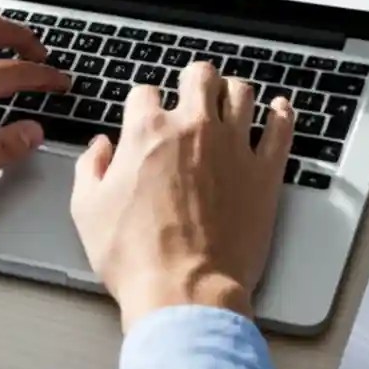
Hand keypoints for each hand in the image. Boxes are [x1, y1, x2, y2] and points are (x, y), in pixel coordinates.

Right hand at [70, 62, 294, 330]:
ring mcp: (233, 147)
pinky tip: (279, 110)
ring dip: (234, 92)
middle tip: (194, 92)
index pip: (146, 92)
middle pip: (200, 77)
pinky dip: (281, 115)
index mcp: (147, 133)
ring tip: (231, 100)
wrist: (184, 292)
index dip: (144, 103)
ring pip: (242, 93)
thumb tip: (99, 148)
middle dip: (194, 80)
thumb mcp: (87, 211)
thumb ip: (90, 169)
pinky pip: (281, 128)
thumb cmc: (135, 257)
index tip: (147, 116)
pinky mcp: (264, 172)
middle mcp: (193, 129)